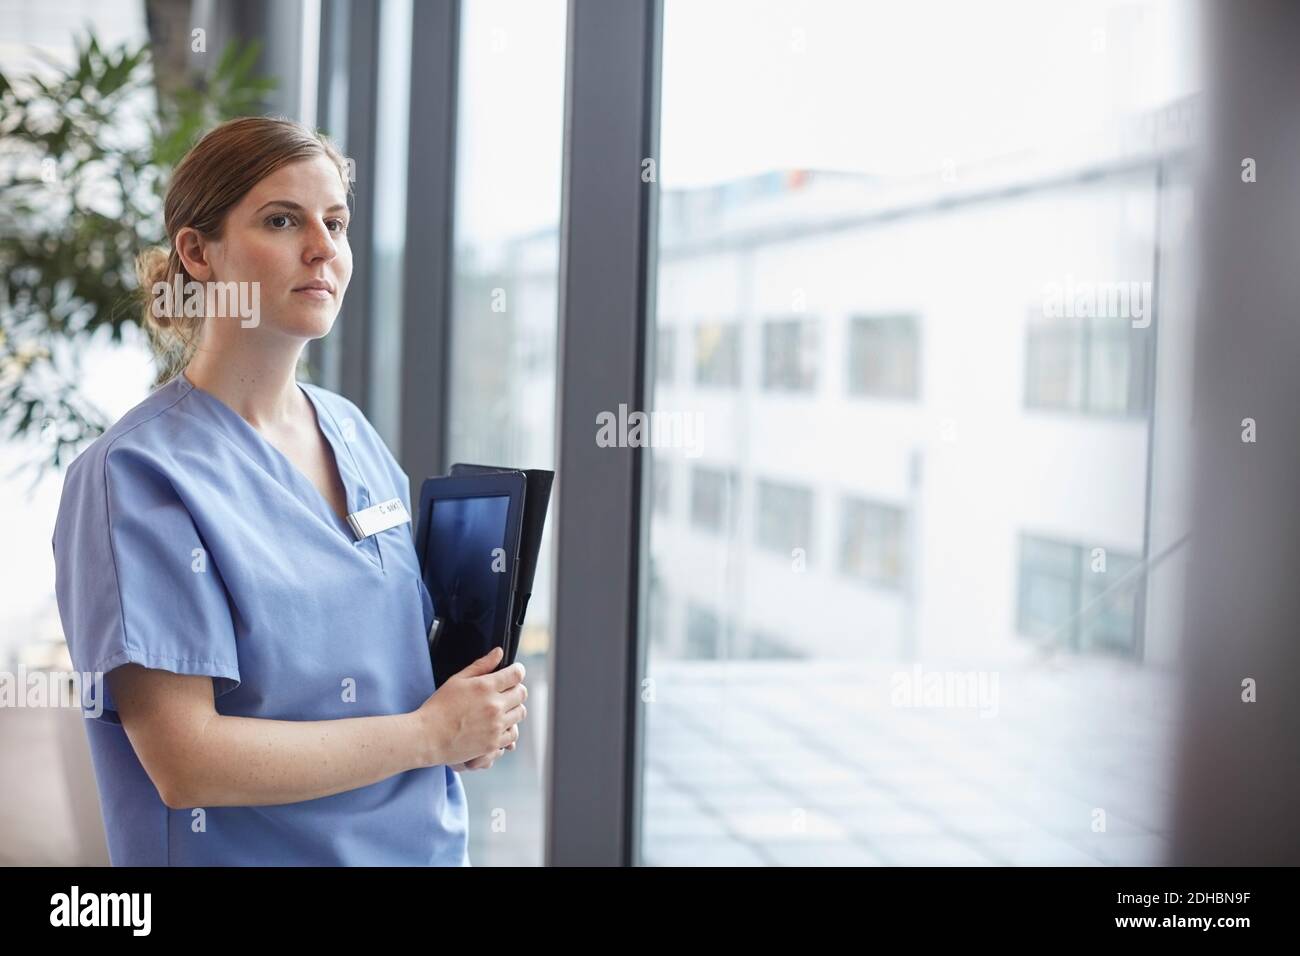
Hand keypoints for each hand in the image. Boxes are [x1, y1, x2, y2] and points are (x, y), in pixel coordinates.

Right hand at [412, 646, 526, 767]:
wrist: (428, 737)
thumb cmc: (439, 707)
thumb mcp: (457, 680)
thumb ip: (481, 665)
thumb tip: (499, 652)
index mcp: (486, 687)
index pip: (516, 674)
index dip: (517, 670)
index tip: (514, 672)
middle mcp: (494, 706)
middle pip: (522, 693)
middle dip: (516, 689)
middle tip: (506, 691)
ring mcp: (496, 726)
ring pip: (520, 713)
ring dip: (514, 708)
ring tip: (502, 709)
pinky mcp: (493, 743)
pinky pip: (513, 735)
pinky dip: (509, 729)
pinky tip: (499, 726)